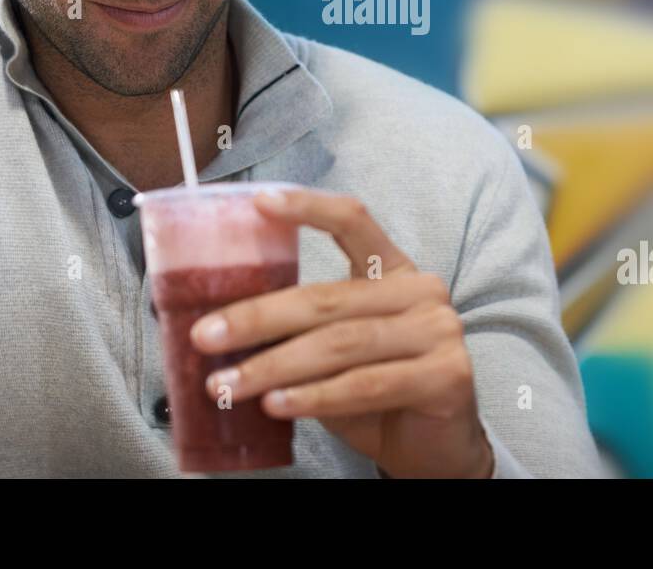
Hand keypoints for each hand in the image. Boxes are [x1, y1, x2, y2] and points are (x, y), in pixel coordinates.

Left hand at [189, 187, 494, 478]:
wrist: (437, 449)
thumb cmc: (379, 394)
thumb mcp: (336, 352)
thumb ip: (301, 331)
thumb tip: (223, 328)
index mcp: (394, 270)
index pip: (353, 221)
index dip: (308, 207)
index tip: (258, 202)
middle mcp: (421, 291)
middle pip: (328, 297)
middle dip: (259, 317)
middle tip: (206, 336)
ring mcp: (438, 331)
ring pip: (341, 343)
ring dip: (275, 366)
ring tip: (228, 385)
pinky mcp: (446, 375)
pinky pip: (366, 384)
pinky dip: (315, 397)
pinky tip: (278, 406)